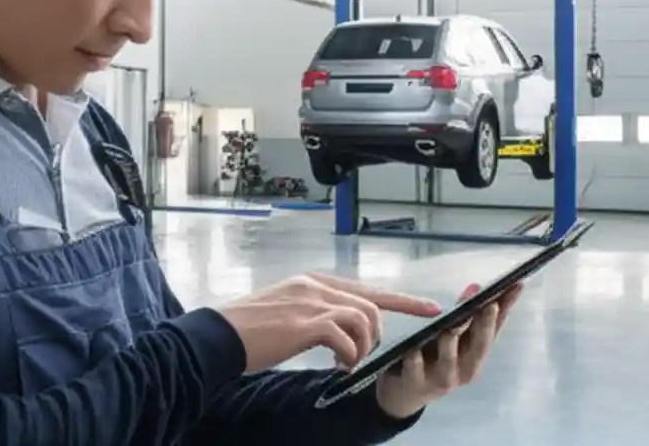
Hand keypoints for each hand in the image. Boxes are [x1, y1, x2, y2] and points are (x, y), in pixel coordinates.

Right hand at [215, 272, 442, 372]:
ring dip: (363, 347)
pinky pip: (346, 337)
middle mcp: (315, 286)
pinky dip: (349, 356)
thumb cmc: (248, 330)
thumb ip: (315, 313)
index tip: (429, 307)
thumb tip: (339, 331)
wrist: (219, 336)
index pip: (366, 287)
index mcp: (312, 281)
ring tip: (346, 363)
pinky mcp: (305, 322)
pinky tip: (338, 367)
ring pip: (363, 318)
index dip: (401, 299)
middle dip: (376, 335)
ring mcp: (311, 301)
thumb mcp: (286, 312)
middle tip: (360, 357)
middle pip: (371, 304)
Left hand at [374, 282, 523, 419]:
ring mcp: (443, 379)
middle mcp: (466, 368)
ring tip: (451, 326)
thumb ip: (466, 316)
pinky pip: (416, 371)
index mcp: (477, 353)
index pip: (496, 326)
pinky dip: (415, 360)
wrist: (408, 392)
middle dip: (485, 325)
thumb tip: (476, 287)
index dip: (507, 306)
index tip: (516, 285)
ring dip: (451, 343)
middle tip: (490, 304)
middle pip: (479, 345)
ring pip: (449, 360)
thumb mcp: (454, 338)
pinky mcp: (417, 384)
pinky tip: (413, 349)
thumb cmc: (436, 357)